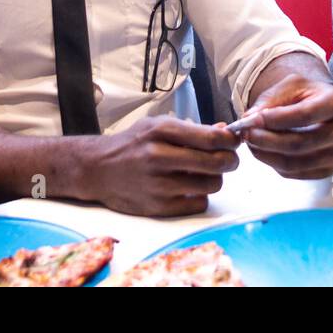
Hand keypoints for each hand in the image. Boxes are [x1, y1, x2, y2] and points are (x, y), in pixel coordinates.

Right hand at [82, 116, 239, 216]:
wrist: (98, 168)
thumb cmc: (132, 144)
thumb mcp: (158, 126)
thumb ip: (192, 129)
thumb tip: (226, 130)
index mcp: (161, 131)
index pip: (211, 138)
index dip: (230, 140)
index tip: (234, 141)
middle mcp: (159, 156)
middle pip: (216, 163)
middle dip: (230, 160)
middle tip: (229, 159)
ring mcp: (159, 184)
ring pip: (211, 184)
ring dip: (216, 179)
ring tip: (206, 173)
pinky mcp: (158, 206)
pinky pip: (199, 203)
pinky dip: (201, 196)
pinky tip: (191, 188)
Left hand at [241, 75, 332, 178]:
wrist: (331, 109)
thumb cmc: (312, 94)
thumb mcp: (294, 86)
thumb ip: (271, 99)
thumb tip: (249, 118)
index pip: (305, 115)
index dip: (276, 120)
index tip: (252, 120)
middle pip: (300, 143)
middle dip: (267, 140)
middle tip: (246, 134)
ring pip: (297, 163)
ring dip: (268, 155)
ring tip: (252, 143)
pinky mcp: (331, 169)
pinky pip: (298, 174)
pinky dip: (276, 165)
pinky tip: (265, 153)